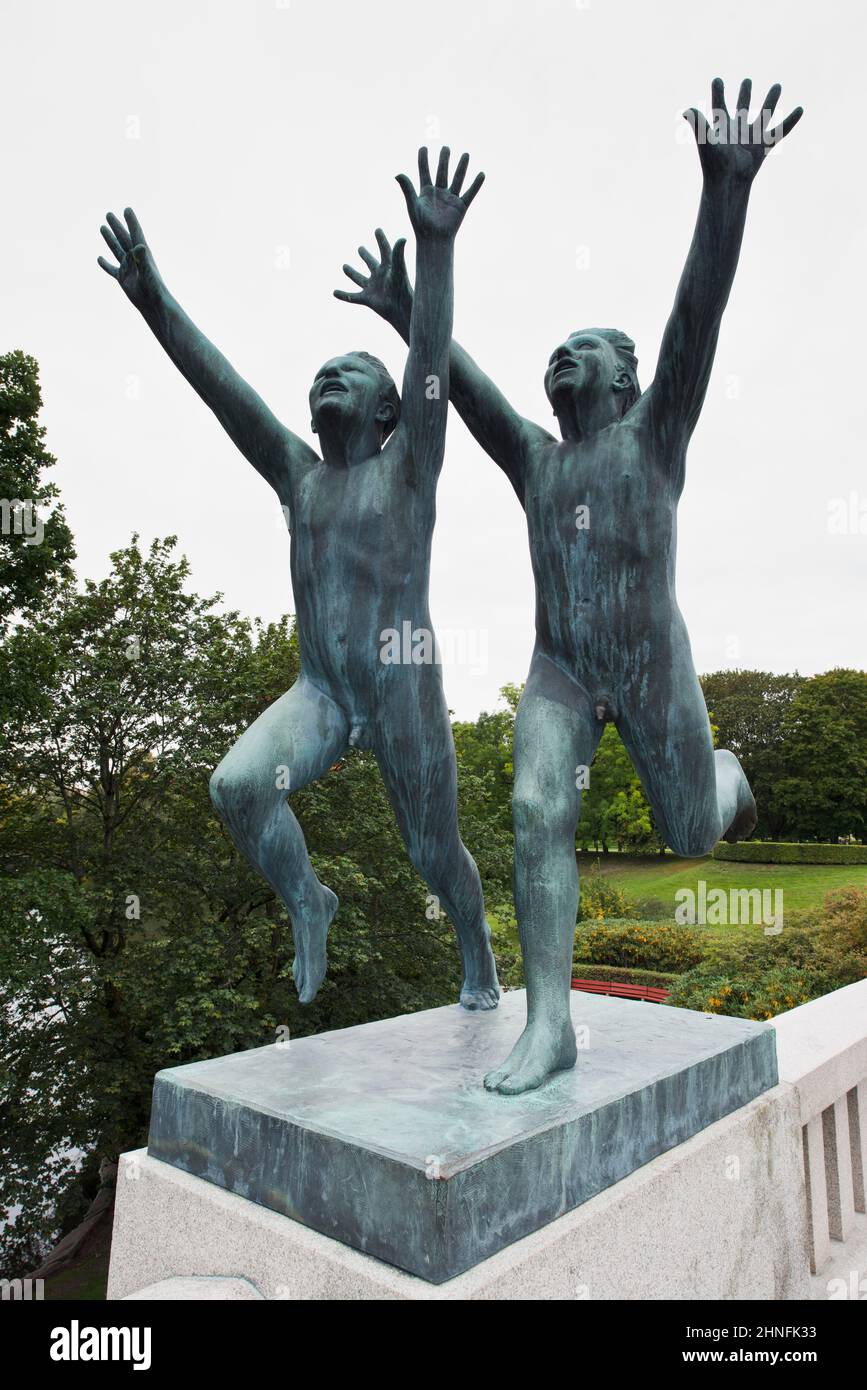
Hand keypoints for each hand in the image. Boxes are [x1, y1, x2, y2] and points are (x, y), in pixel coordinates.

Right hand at [97, 207, 162, 308]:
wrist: (153, 306)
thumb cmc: (154, 290)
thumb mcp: (148, 273)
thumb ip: (144, 260)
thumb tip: (139, 246)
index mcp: (142, 254)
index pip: (136, 234)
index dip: (131, 222)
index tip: (127, 209)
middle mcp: (135, 258)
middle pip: (124, 238)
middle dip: (117, 226)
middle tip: (109, 214)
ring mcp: (128, 268)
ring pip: (116, 250)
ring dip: (110, 239)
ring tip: (102, 227)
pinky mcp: (123, 278)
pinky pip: (112, 269)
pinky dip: (105, 264)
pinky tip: (99, 259)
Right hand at [334, 228, 413, 330]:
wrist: (401, 310)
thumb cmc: (402, 289)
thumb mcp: (398, 269)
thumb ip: (398, 254)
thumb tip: (403, 238)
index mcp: (388, 267)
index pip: (384, 250)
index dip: (381, 240)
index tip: (378, 230)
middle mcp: (379, 276)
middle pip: (371, 263)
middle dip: (365, 256)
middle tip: (360, 249)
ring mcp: (372, 287)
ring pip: (359, 278)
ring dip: (352, 273)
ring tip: (345, 266)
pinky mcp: (367, 299)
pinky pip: (352, 297)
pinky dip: (344, 295)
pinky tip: (334, 292)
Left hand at [396, 147, 483, 241]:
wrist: (434, 240)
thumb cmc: (421, 225)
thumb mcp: (413, 205)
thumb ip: (407, 188)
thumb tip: (397, 173)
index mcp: (426, 192)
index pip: (424, 171)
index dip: (423, 160)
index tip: (423, 148)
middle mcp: (439, 193)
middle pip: (442, 172)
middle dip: (444, 160)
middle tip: (445, 148)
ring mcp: (451, 199)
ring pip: (457, 179)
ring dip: (462, 167)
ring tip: (466, 154)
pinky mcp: (461, 206)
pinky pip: (470, 193)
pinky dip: (476, 184)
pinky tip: (481, 174)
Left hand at [684, 78, 802, 182]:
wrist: (728, 183)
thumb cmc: (715, 163)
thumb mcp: (706, 139)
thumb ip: (698, 123)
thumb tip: (686, 110)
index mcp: (722, 126)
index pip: (719, 105)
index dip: (718, 93)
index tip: (717, 81)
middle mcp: (737, 129)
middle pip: (742, 107)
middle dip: (745, 95)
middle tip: (747, 82)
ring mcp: (752, 136)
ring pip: (765, 113)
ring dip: (771, 100)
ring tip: (777, 86)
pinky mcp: (764, 145)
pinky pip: (781, 130)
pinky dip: (791, 120)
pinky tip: (800, 109)